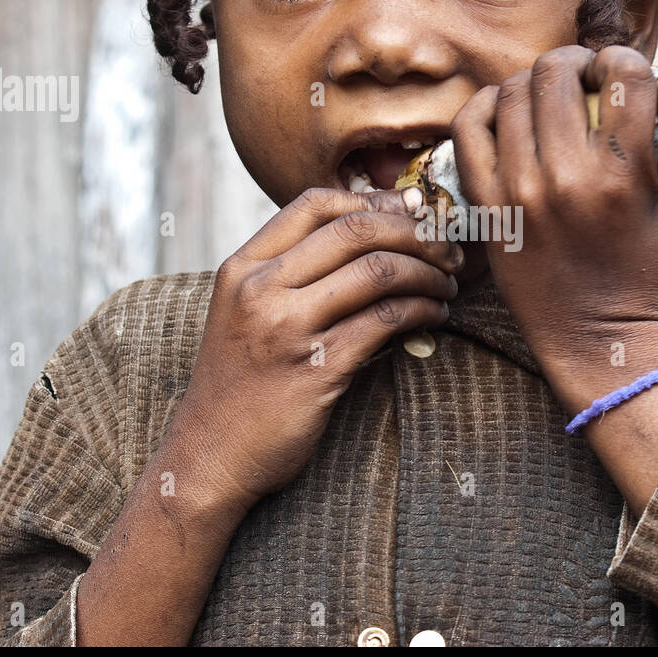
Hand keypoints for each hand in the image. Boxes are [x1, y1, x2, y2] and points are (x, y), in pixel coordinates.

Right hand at [166, 187, 462, 514]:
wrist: (209, 456)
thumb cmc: (238, 384)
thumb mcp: (243, 314)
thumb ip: (289, 275)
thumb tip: (371, 236)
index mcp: (243, 267)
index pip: (316, 203)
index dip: (375, 200)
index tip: (413, 213)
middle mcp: (261, 289)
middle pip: (356, 229)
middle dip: (416, 232)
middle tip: (448, 248)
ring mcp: (288, 328)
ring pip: (379, 271)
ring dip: (427, 273)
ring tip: (447, 284)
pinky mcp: (317, 368)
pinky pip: (386, 320)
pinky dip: (422, 311)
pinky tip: (434, 316)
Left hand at [451, 45, 657, 411]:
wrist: (592, 331)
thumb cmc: (640, 265)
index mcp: (624, 171)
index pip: (623, 73)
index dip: (622, 57)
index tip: (618, 70)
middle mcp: (569, 175)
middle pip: (557, 71)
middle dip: (573, 61)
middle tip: (579, 75)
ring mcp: (521, 189)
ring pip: (511, 92)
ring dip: (531, 81)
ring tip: (544, 93)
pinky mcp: (487, 205)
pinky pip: (469, 129)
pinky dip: (484, 106)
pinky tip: (502, 108)